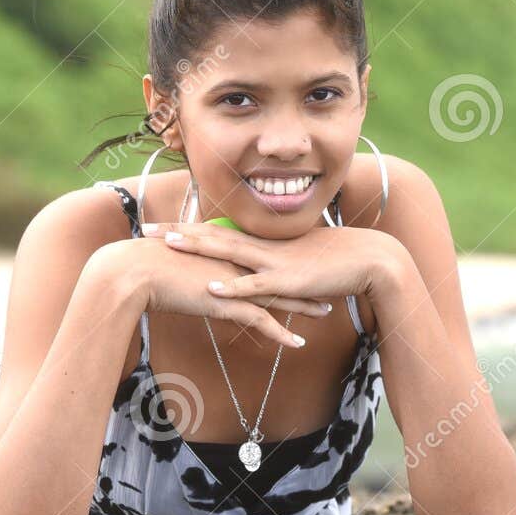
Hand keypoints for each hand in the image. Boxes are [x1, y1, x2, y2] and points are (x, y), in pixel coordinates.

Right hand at [118, 237, 331, 350]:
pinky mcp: (226, 303)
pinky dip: (281, 333)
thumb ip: (184, 268)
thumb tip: (184, 272)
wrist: (134, 271)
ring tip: (325, 311)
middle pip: (275, 273)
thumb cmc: (143, 267)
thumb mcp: (170, 264)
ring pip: (277, 295)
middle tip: (324, 281)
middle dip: (302, 279)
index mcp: (220, 252)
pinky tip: (299, 344)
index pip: (256, 258)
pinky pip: (262, 321)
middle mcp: (231, 264)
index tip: (297, 264)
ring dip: (302, 305)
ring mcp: (231, 283)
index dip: (278, 262)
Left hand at [139, 220, 402, 310]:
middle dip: (178, 233)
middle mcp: (263, 247)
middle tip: (146, 230)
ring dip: (198, 248)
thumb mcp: (297, 261)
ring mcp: (275, 262)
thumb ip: (273, 266)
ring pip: (228, 253)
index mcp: (263, 242)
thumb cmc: (335, 261)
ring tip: (169, 245)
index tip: (159, 226)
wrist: (369, 259)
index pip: (217, 232)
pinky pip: (256, 285)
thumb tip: (254, 273)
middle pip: (213, 236)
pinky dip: (234, 286)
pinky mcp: (289, 281)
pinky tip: (213, 288)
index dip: (187, 228)